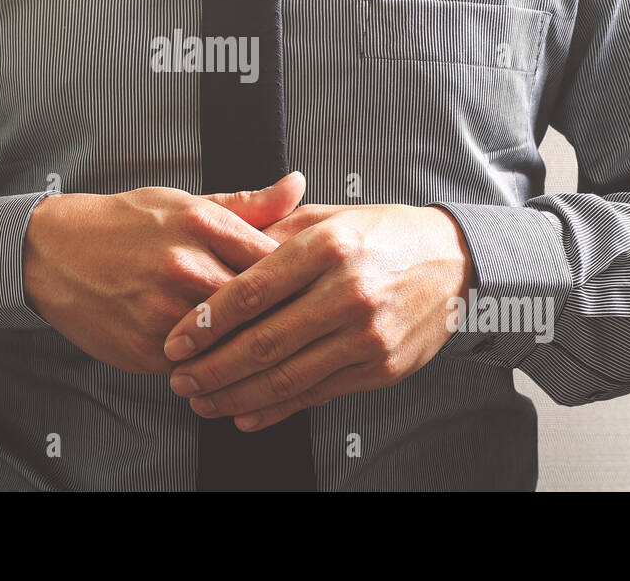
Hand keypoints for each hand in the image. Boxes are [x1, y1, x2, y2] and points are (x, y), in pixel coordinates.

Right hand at [22, 173, 305, 374]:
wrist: (51, 253)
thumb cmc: (124, 224)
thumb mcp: (183, 202)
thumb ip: (247, 204)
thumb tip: (297, 184)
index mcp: (200, 223)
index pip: (276, 257)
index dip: (302, 276)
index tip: (314, 287)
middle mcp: (184, 265)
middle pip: (261, 305)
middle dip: (287, 318)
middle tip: (309, 327)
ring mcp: (164, 310)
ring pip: (232, 343)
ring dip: (254, 351)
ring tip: (277, 353)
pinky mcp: (145, 348)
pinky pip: (198, 366)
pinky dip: (216, 367)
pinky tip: (229, 365)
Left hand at [161, 203, 472, 429]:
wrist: (453, 262)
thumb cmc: (380, 236)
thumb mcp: (325, 216)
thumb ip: (269, 233)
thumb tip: (212, 253)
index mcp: (327, 247)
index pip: (252, 291)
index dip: (206, 322)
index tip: (176, 339)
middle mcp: (348, 292)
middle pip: (265, 342)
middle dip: (212, 367)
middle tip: (179, 378)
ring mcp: (367, 335)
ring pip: (288, 377)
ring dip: (236, 396)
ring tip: (202, 400)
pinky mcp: (381, 368)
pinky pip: (317, 394)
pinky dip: (276, 409)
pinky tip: (245, 413)